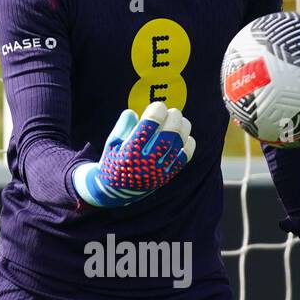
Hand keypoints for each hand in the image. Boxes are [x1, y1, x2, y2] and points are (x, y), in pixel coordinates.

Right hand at [72, 101, 195, 208]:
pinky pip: (183, 158)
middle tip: (173, 111)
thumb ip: (122, 126)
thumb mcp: (111, 143)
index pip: (149, 126)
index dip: (157, 111)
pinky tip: (185, 137)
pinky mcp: (166, 176)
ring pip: (178, 144)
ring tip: (181, 121)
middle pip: (169, 134)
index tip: (158, 106)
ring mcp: (158, 170)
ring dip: (183, 128)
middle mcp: (146, 162)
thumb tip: (134, 112)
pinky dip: (188, 145)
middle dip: (174, 117)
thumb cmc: (113, 161)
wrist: (115, 192)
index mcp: (130, 151)